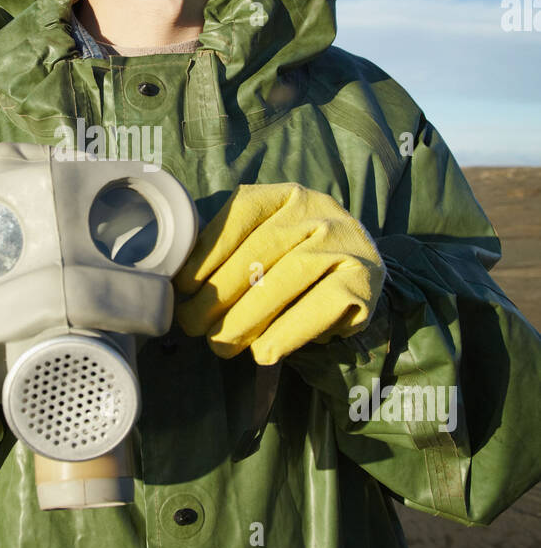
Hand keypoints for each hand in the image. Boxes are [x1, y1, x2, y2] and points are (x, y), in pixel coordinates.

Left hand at [174, 183, 384, 365]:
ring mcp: (344, 242)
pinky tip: (264, 352)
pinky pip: (318, 308)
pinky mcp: (364, 280)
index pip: (241, 215)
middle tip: (193, 326)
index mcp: (286, 195)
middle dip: (217, 295)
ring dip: (245, 319)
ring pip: (284, 281)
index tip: (183, 286)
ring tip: (221, 344)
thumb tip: (183, 285)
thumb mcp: (269, 239)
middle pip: (258, 253)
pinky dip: (286, 333)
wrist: (364, 268)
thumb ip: (234, 250)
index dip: (206, 252)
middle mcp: (317, 210)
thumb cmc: (298, 258)